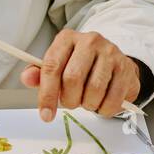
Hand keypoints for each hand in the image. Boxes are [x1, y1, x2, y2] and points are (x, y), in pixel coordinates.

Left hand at [20, 29, 140, 121]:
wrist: (115, 63)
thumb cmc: (82, 66)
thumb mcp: (58, 66)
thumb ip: (40, 73)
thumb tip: (27, 78)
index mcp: (67, 38)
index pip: (52, 66)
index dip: (47, 94)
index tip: (45, 115)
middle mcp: (89, 41)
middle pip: (73, 78)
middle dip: (69, 100)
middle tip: (72, 103)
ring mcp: (110, 53)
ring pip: (94, 90)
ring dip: (88, 105)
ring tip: (88, 101)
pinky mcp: (126, 68)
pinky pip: (113, 99)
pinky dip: (104, 109)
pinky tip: (102, 103)